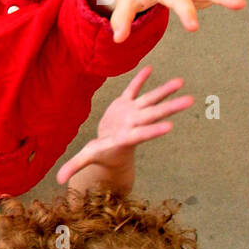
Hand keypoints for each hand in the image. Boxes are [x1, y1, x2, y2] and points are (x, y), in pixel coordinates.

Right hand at [56, 66, 192, 185]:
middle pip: (154, 115)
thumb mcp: (87, 158)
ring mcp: (132, 113)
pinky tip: (150, 68)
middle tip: (190, 101)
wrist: (110, 146)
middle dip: (171, 107)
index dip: (153, 131)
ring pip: (150, 100)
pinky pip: (134, 89)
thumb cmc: (100, 154)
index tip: (170, 126)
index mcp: (126, 138)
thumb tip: (58, 180)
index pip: (142, 134)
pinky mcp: (125, 104)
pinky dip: (140, 80)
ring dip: (165, 90)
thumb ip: (75, 165)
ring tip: (181, 81)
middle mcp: (134, 124)